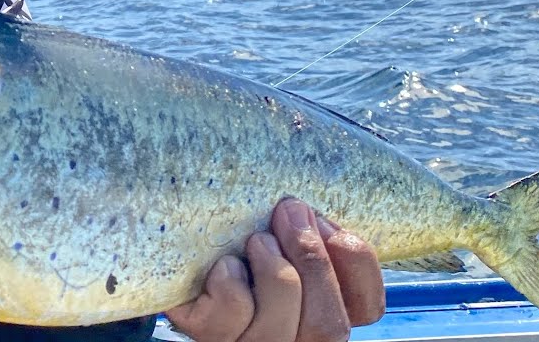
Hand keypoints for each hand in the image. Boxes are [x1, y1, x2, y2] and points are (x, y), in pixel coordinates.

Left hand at [164, 198, 384, 341]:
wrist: (172, 251)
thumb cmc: (233, 239)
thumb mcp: (279, 235)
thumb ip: (304, 233)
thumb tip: (306, 210)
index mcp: (317, 315)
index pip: (367, 309)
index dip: (358, 267)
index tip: (330, 226)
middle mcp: (289, 341)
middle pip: (329, 325)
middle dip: (313, 260)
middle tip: (290, 213)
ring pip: (279, 325)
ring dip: (273, 269)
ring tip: (256, 240)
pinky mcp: (206, 334)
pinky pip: (230, 313)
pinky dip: (230, 280)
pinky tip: (222, 264)